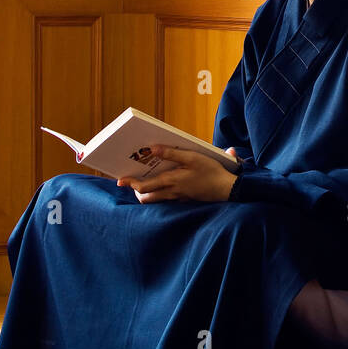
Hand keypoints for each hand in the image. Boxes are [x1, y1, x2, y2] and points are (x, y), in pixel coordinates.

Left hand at [117, 145, 238, 202]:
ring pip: (155, 200)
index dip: (130, 184)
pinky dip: (159, 193)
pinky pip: (166, 199)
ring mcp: (178, 197)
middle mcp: (171, 192)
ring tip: (145, 182)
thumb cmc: (210, 171)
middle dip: (136, 191)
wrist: (226, 189)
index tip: (120, 180)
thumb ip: (171, 153)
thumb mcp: (192, 157)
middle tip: (132, 181)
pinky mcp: (185, 198)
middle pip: (146, 198)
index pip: (143, 187)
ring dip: (147, 193)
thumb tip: (152, 148)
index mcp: (171, 181)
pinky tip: (163, 184)